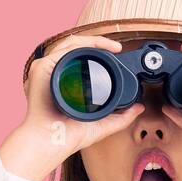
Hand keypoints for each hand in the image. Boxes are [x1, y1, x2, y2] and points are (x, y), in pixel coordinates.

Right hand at [0, 35, 146, 180]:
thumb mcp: (102, 124)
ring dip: (93, 40)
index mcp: (65, 84)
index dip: (100, 54)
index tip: (118, 55)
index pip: (82, 60)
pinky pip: (64, 47)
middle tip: (118, 48)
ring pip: (71, 44)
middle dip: (99, 44)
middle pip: (77, 49)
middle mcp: (55, 74)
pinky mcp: (42, 67)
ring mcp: (47, 70)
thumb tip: (139, 108)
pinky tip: (97, 46)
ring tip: (112, 46)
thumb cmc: (70, 136)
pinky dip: (82, 42)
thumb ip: (121, 117)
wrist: (54, 140)